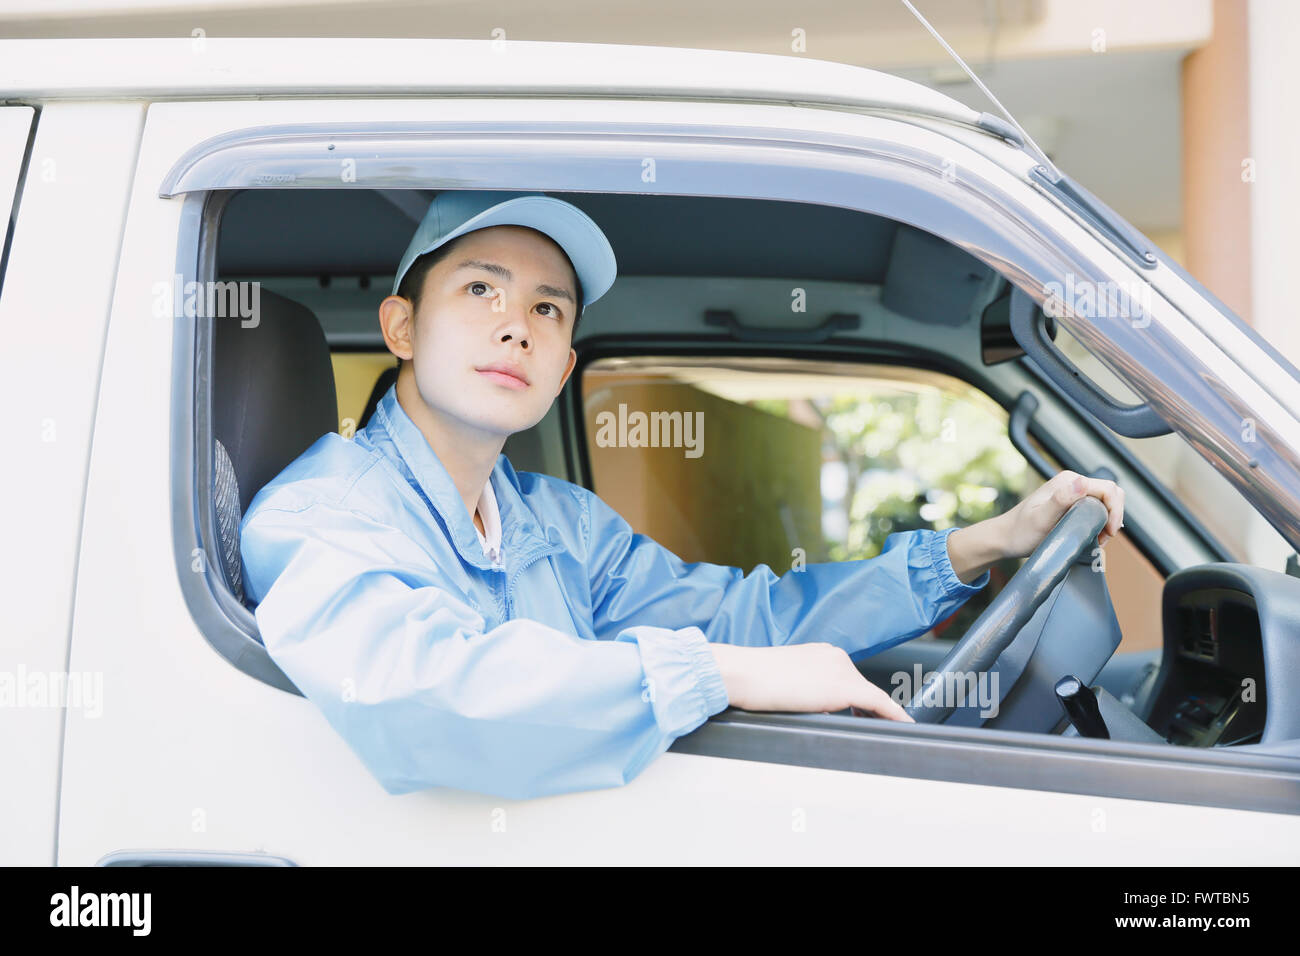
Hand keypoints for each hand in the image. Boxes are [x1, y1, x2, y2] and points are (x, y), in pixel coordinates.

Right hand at [707, 642, 913, 721]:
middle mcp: (835, 656)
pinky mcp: (843, 687)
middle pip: (860, 688)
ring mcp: (840, 669)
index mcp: (820, 652)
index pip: (846, 678)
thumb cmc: (751, 679)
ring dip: (877, 714)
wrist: (742, 673)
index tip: (863, 714)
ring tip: (886, 729)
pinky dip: (893, 715)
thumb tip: (815, 708)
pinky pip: (878, 703)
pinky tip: (903, 725)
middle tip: (872, 727)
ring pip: (869, 697)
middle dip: (864, 710)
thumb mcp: (783, 680)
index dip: (857, 700)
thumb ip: (805, 689)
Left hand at [997, 470, 1124, 559]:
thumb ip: (1061, 500)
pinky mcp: (1071, 503)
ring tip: (1096, 540)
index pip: (1108, 489)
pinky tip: (1091, 536)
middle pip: (1111, 494)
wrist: (1005, 538)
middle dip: (1113, 516)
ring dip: (1108, 521)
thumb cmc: (1021, 531)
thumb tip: (1081, 482)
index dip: (1115, 511)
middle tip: (1103, 538)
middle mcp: (1072, 483)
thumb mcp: (1041, 519)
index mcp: (1068, 481)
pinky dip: (1100, 523)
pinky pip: (1096, 509)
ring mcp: (1072, 493)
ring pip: (1106, 503)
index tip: (1109, 533)